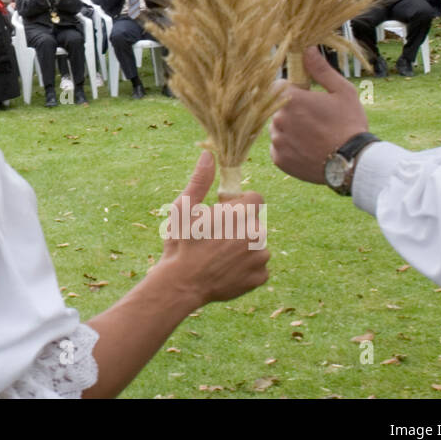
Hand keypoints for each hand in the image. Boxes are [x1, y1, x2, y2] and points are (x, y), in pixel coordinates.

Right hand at [156, 152, 269, 307]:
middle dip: (239, 227)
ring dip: (243, 248)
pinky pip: (258, 266)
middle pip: (254, 223)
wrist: (181, 283)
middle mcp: (255, 233)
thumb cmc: (180, 243)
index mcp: (239, 214)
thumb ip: (201, 181)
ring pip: (257, 245)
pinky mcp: (260, 277)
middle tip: (214, 239)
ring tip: (218, 256)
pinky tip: (226, 270)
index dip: (239, 204)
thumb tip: (208, 155)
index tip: (223, 214)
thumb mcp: (184, 207)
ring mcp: (260, 257)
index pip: (255, 198)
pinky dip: (246, 268)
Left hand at [269, 46, 369, 183]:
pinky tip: (309, 149)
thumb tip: (306, 49)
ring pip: (277, 128)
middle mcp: (278, 119)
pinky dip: (290, 147)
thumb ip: (320, 70)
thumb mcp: (342, 91)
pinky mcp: (279, 159)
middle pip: (276, 107)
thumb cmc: (350, 124)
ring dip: (290, 129)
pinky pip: (279, 147)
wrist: (353, 162)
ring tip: (314, 136)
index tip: (307, 97)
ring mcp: (277, 140)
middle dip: (291, 110)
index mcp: (290, 99)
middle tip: (315, 119)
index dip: (293, 91)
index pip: (278, 86)